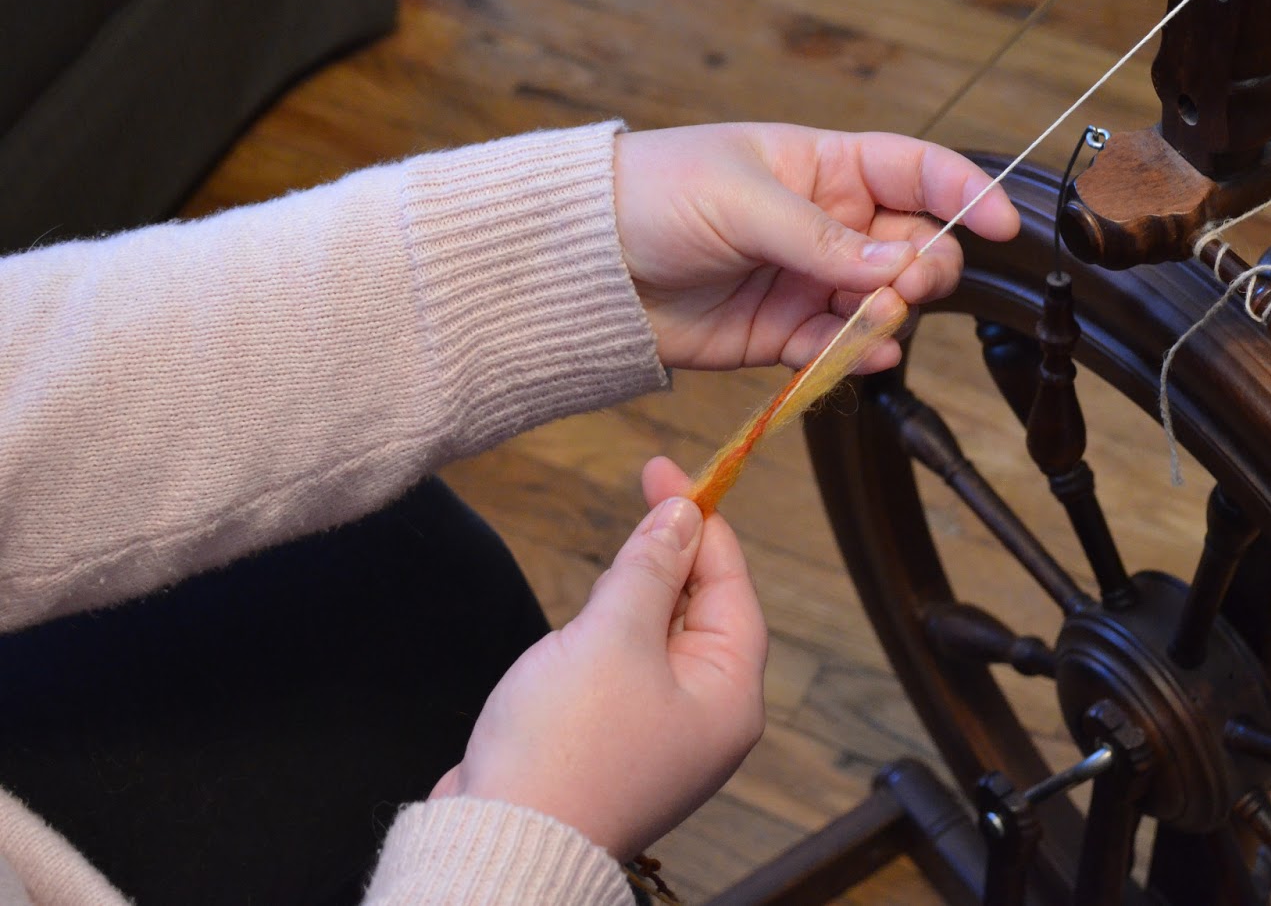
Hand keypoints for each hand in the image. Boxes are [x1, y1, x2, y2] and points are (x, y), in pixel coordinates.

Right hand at [429, 458, 766, 859]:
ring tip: (602, 584)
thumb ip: (650, 568)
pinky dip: (605, 635)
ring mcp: (659, 731)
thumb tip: (682, 513)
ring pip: (657, 634)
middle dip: (667, 555)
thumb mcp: (613, 635)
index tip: (663, 469)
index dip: (700, 520)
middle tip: (634, 504)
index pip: (730, 584)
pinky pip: (622, 667)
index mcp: (729, 693)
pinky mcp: (613, 740)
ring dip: (632, 595)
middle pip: (700, 607)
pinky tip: (580, 627)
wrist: (502, 839)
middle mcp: (706, 714)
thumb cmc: (568, 742)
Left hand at [614, 123, 1018, 371]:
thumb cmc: (653, 195)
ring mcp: (807, 280)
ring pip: (881, 305)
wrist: (587, 263)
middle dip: (922, 267)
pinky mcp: (782, 332)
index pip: (917, 169)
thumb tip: (887, 268)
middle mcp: (827, 224)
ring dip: (888, 317)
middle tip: (902, 284)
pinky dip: (854, 355)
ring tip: (871, 324)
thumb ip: (819, 237)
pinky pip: (837, 348)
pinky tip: (859, 354)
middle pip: (912, 246)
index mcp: (823, 166)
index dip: (965, 191)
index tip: (1001, 222)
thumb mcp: (740, 198)